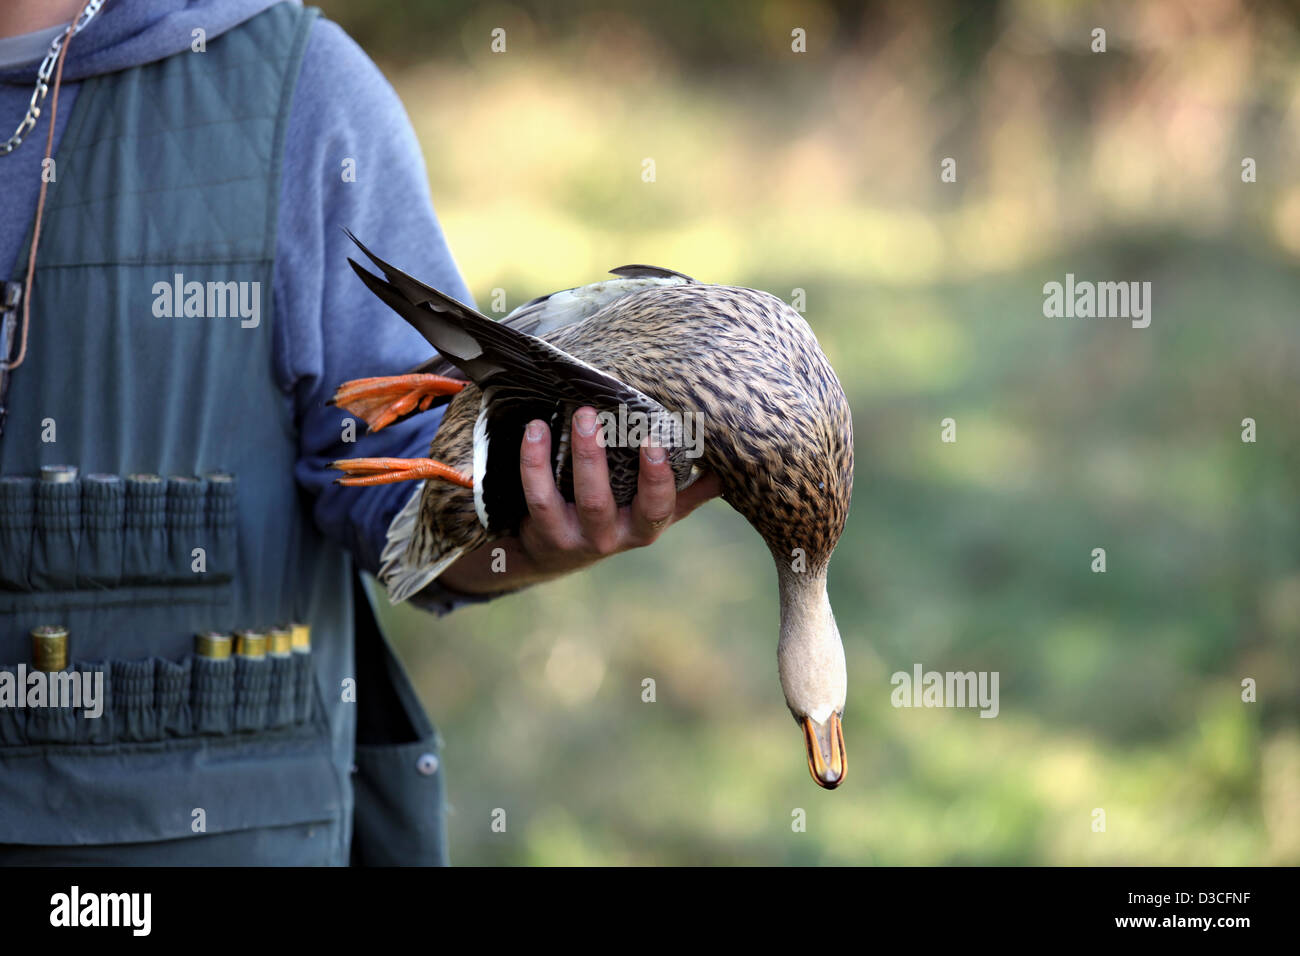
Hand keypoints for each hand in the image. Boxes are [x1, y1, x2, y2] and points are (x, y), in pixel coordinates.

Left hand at [437, 406, 720, 593]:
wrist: (561, 555)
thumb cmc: (618, 519)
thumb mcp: (655, 513)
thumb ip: (690, 492)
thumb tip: (730, 466)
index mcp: (645, 528)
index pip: (657, 506)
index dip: (656, 477)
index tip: (654, 440)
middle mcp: (612, 537)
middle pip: (602, 501)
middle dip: (596, 458)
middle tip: (592, 413)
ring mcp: (576, 536)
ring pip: (569, 498)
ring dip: (570, 456)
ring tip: (573, 415)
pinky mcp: (545, 531)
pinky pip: (538, 497)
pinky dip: (534, 463)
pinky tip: (534, 429)